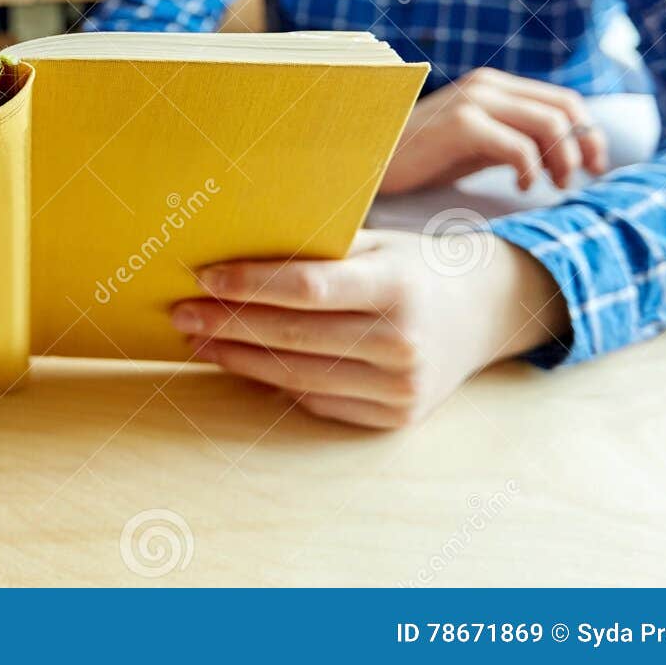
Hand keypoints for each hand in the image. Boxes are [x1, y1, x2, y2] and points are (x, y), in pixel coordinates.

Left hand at [173, 230, 567, 428]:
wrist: (485, 313)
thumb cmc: (414, 268)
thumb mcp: (376, 246)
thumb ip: (317, 253)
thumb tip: (231, 252)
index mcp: (398, 286)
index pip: (307, 287)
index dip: (248, 284)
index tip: (201, 276)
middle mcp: (401, 341)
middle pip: (292, 335)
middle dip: (226, 323)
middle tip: (180, 311)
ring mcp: (399, 387)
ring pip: (296, 375)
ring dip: (236, 357)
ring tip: (197, 338)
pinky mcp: (393, 418)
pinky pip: (316, 401)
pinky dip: (271, 382)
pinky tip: (238, 362)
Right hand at [381, 68, 608, 194]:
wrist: (368, 161)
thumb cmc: (422, 160)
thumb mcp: (476, 145)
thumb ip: (514, 139)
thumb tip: (567, 156)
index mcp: (494, 86)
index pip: (563, 100)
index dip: (589, 134)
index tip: (595, 167)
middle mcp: (488, 85)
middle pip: (564, 109)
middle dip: (584, 148)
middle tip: (580, 182)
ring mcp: (474, 101)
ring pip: (549, 125)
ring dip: (563, 161)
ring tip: (553, 186)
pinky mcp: (462, 124)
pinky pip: (519, 146)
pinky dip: (531, 169)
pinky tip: (523, 187)